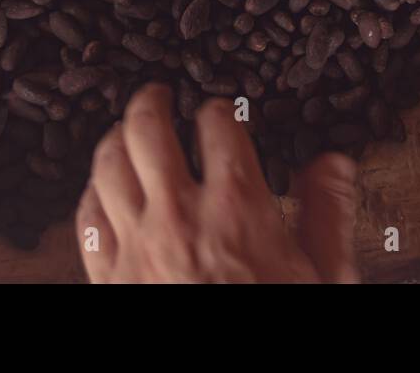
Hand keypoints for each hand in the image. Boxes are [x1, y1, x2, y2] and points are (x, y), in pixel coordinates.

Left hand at [75, 83, 359, 282]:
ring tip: (125, 130)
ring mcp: (137, 247)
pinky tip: (102, 190)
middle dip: (153, 100)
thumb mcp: (325, 278)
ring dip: (116, 139)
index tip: (221, 110)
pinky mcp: (109, 279)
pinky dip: (92, 193)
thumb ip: (328, 213)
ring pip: (108, 165)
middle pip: (148, 129)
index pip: (219, 125)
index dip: (219, 108)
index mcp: (237, 207)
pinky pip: (86, 218)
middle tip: (160, 94)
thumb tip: (332, 161)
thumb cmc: (279, 324)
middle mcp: (179, 216)